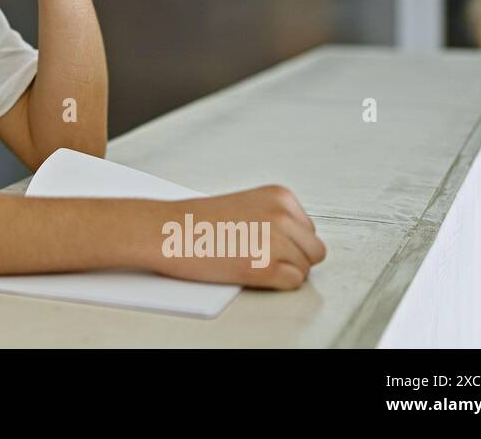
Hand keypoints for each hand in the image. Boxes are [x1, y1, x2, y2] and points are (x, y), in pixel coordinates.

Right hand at [145, 185, 326, 289]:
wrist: (166, 230)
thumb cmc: (196, 221)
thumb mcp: (245, 204)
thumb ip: (274, 217)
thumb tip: (296, 241)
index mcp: (280, 196)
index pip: (308, 229)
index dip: (288, 241)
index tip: (263, 242)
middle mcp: (283, 216)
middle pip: (314, 250)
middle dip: (293, 257)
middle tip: (261, 257)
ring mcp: (276, 241)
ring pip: (305, 268)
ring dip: (283, 270)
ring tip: (252, 263)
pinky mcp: (265, 267)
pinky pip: (293, 283)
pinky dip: (276, 284)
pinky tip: (252, 273)